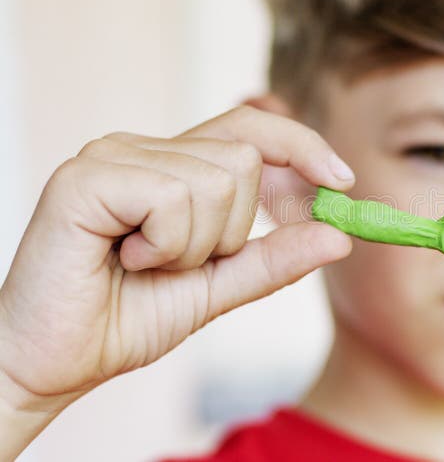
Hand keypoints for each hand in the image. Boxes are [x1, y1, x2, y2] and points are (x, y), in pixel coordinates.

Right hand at [0, 102, 353, 457]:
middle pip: (245, 157)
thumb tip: (340, 234)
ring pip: (217, 179)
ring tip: (145, 263)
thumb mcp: (220, 286)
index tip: (342, 179)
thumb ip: (275, 258)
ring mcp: (113, 155)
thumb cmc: (128, 317)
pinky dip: (166, 245)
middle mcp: (143, 148)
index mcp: (173, 165)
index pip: (252, 127)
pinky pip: (174, 197)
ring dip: (195, 245)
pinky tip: (124, 258)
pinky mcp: (87, 176)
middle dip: (231, 231)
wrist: (56, 362)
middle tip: (176, 261)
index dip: (302, 144)